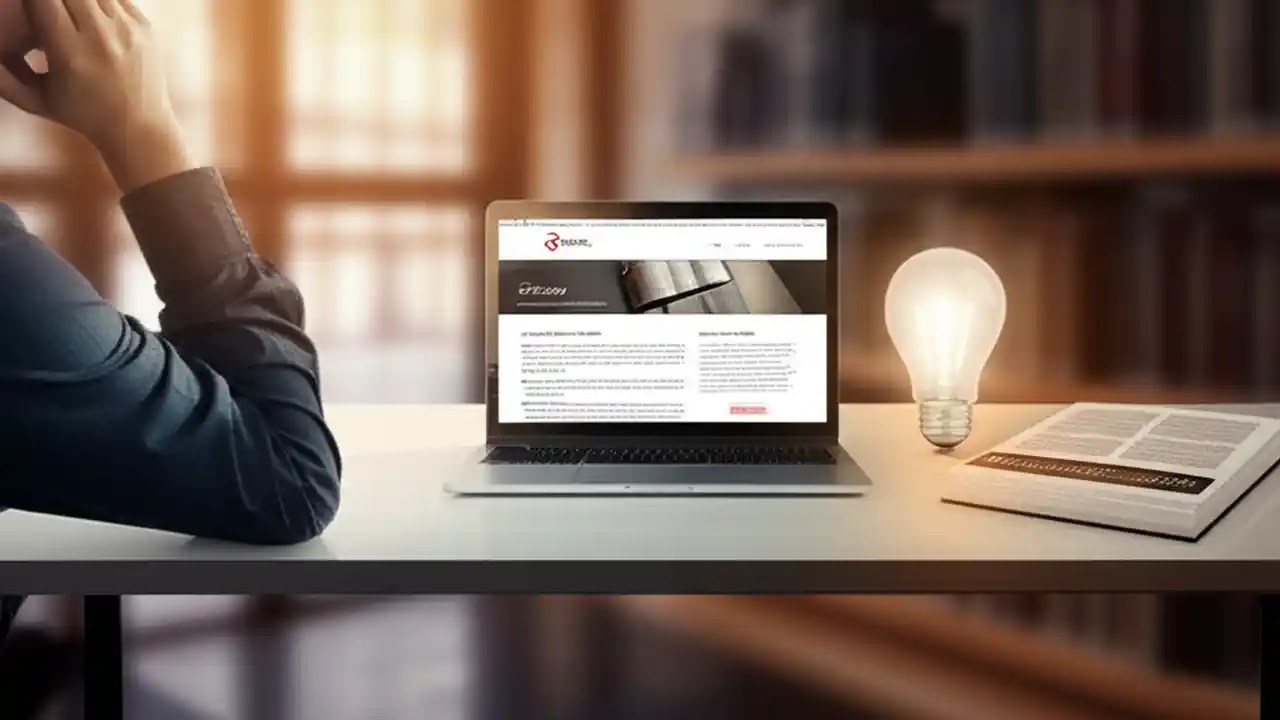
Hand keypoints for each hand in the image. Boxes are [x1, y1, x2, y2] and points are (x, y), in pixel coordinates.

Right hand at [0, 0, 196, 192]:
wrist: (139, 127)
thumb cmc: (81, 115)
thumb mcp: (35, 101)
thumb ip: (4, 78)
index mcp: (70, 54)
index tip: (30, 5)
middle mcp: (101, 38)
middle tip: (49, 9)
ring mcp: (128, 30)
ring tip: (69, 13)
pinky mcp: (146, 27)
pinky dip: (99, 0)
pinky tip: (90, 13)